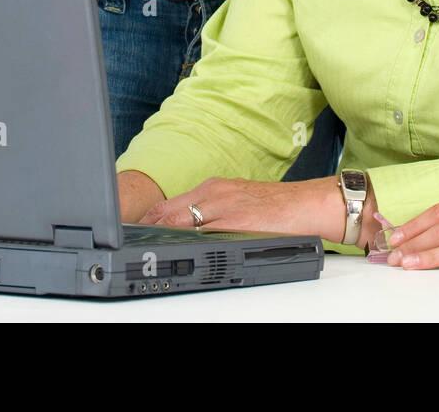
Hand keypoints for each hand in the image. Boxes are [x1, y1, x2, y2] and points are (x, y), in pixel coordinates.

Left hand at [138, 176, 346, 243]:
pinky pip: (204, 233)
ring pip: (179, 220)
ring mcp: (225, 206)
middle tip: (128, 245)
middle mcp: (215, 193)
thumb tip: (187, 228)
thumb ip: (213, 211)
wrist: (310, 203)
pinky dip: (186, 240)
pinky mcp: (238, 221)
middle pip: (167, 211)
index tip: (131, 234)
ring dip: (160, 234)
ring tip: (144, 250)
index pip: (168, 204)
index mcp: (213, 188)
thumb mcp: (238, 202)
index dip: (145, 220)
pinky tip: (176, 250)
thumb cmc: (278, 206)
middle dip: (144, 228)